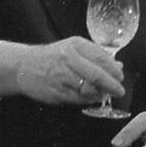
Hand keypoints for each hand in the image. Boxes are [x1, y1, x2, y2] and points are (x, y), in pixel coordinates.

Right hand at [8, 37, 124, 104]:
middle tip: (119, 91)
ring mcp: (62, 77)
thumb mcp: (73, 48)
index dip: (114, 70)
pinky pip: (79, 99)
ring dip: (100, 94)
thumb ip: (95, 55)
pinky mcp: (57, 92)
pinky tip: (90, 97)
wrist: (24, 66)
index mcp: (75, 46)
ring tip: (104, 94)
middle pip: (97, 75)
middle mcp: (68, 60)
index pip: (101, 58)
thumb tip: (118, 66)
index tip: (120, 76)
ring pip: (89, 90)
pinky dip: (88, 100)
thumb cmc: (52, 57)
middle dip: (112, 85)